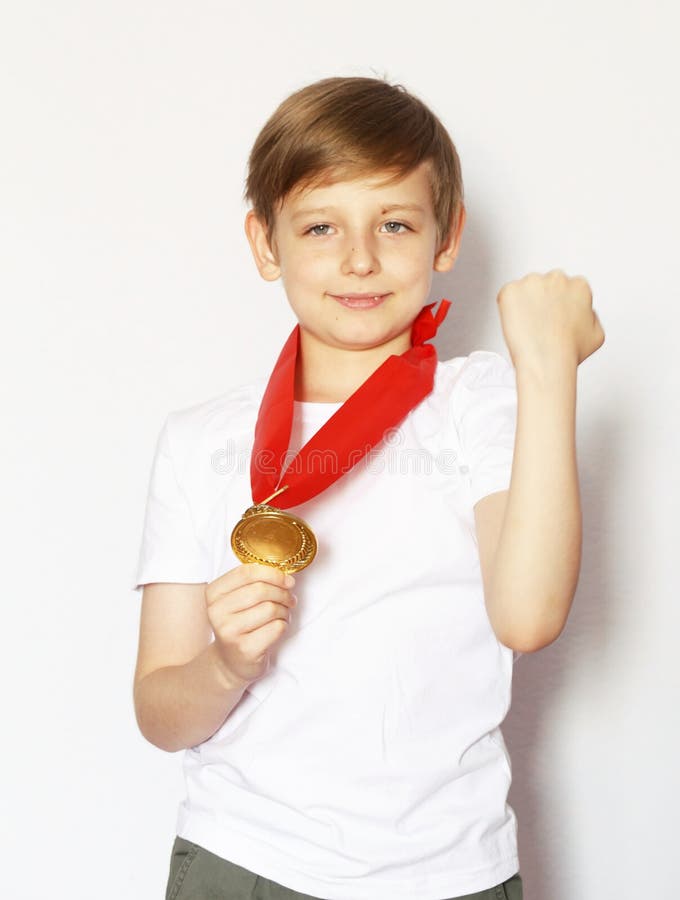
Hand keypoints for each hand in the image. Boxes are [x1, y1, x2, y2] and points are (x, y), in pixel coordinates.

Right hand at [205, 563, 297, 686]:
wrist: (230, 662)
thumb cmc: (239, 625)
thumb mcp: (237, 600)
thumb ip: (254, 583)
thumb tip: (285, 577)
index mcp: (214, 593)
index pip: (246, 573)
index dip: (272, 573)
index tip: (287, 580)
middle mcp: (217, 612)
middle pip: (260, 590)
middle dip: (282, 593)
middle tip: (290, 598)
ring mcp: (229, 632)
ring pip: (270, 608)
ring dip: (284, 610)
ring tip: (283, 614)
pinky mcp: (245, 649)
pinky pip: (276, 627)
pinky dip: (284, 624)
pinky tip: (279, 627)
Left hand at [497, 269, 604, 368]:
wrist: (547, 360)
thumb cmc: (569, 351)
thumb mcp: (597, 334)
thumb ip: (591, 316)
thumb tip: (584, 312)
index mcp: (579, 285)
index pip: (566, 288)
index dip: (559, 304)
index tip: (554, 317)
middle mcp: (557, 278)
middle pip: (545, 285)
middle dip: (542, 301)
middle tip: (539, 323)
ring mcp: (532, 282)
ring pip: (525, 290)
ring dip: (524, 303)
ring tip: (528, 326)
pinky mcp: (511, 290)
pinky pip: (507, 296)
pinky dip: (507, 309)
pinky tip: (517, 323)